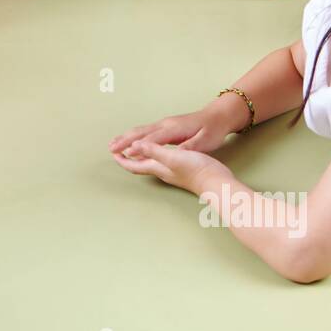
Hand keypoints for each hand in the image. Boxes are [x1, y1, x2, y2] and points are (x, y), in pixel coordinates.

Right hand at [109, 102, 238, 157]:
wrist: (218, 116)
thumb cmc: (212, 130)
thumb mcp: (206, 141)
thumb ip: (191, 147)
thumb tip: (177, 155)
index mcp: (174, 129)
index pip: (153, 139)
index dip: (140, 147)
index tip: (126, 154)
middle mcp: (166, 124)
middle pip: (141, 132)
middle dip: (125, 140)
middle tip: (111, 149)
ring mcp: (164, 124)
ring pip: (141, 130)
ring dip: (125, 137)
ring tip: (112, 145)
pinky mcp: (165, 126)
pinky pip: (145, 131)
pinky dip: (133, 136)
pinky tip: (127, 141)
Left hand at [111, 139, 225, 193]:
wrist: (218, 183)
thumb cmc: (196, 170)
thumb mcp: (173, 157)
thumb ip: (153, 151)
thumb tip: (133, 147)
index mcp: (158, 167)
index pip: (134, 165)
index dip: (122, 159)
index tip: (112, 152)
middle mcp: (163, 171)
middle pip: (140, 166)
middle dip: (129, 158)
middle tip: (120, 150)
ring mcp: (173, 172)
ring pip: (151, 164)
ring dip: (141, 157)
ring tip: (136, 150)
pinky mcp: (183, 170)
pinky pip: (163, 162)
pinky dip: (156, 156)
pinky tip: (162, 152)